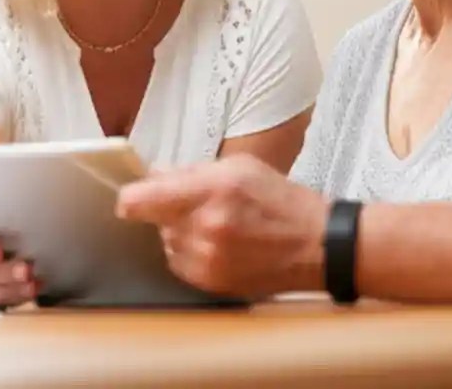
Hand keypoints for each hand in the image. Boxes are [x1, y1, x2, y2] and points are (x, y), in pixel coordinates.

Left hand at [116, 155, 328, 296]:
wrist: (318, 246)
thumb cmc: (283, 202)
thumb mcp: (240, 168)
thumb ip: (192, 171)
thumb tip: (154, 175)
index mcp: (210, 191)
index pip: (138, 201)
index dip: (132, 198)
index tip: (135, 198)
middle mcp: (203, 227)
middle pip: (155, 222)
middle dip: (170, 212)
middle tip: (201, 207)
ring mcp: (206, 260)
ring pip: (167, 244)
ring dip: (182, 235)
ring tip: (218, 228)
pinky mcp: (211, 283)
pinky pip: (182, 265)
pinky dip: (194, 255)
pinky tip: (222, 247)